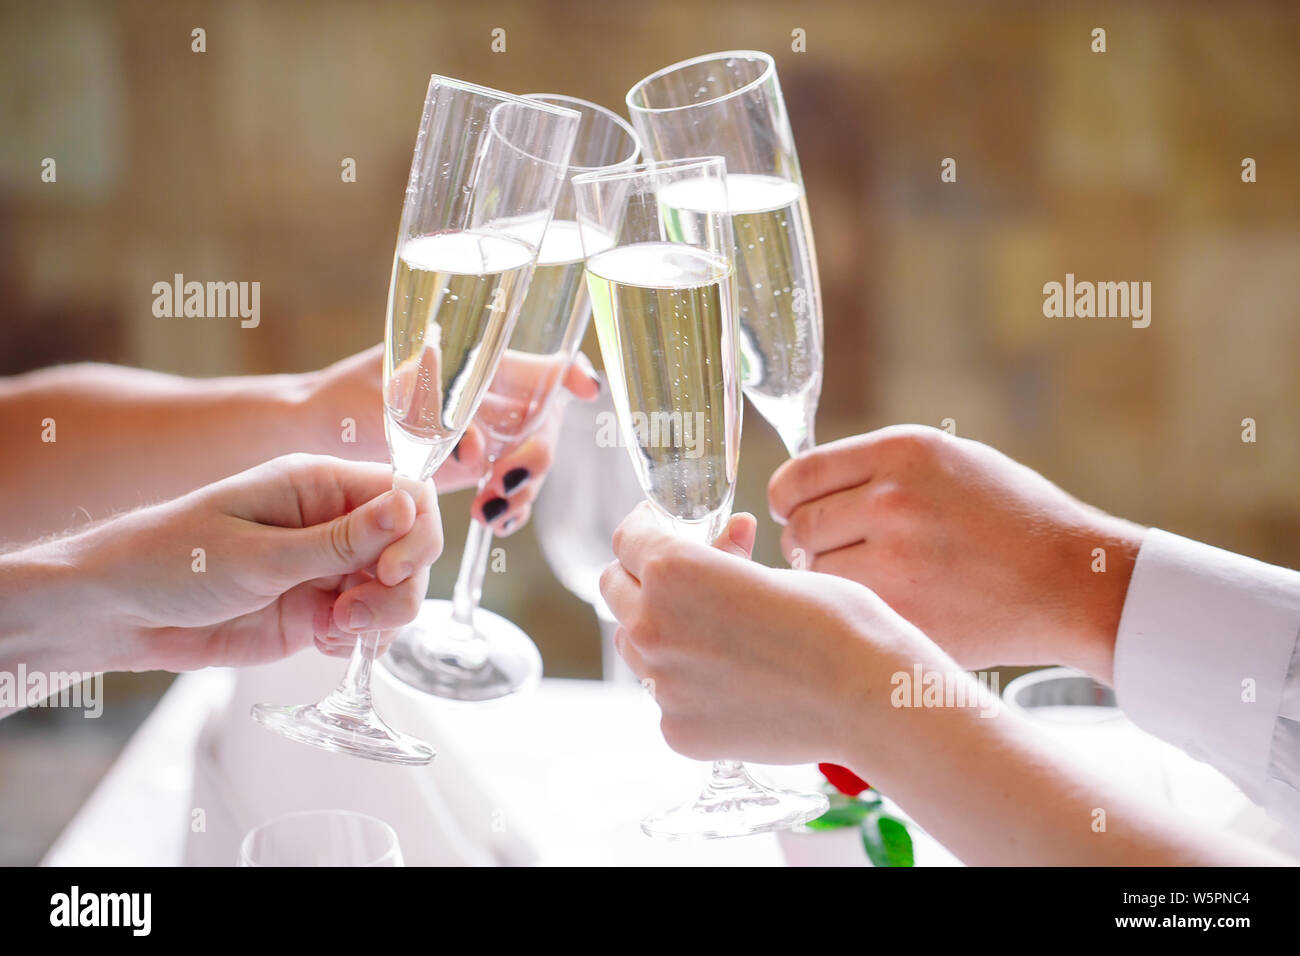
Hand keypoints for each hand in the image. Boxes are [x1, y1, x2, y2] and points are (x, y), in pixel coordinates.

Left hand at [40, 454, 442, 672]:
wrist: (118, 613)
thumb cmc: (172, 561)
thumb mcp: (259, 554)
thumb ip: (341, 540)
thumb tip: (409, 508)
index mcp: (319, 485)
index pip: (405, 494)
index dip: (415, 533)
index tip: (392, 572)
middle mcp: (332, 523)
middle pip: (410, 547)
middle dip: (399, 586)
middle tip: (353, 614)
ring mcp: (327, 569)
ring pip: (395, 590)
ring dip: (382, 616)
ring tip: (335, 629)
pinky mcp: (316, 610)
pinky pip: (367, 624)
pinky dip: (361, 640)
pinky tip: (325, 642)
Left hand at [304, 345, 599, 522]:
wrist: (317, 437)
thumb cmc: (346, 399)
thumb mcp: (385, 395)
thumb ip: (432, 413)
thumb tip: (475, 449)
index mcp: (474, 364)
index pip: (534, 361)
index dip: (570, 372)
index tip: (588, 389)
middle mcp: (488, 398)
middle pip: (544, 420)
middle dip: (537, 455)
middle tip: (505, 481)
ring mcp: (484, 436)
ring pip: (531, 461)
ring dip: (522, 489)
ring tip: (489, 511)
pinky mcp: (472, 471)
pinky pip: (508, 490)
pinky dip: (507, 509)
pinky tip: (491, 523)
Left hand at [598, 502, 954, 765]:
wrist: (870, 698)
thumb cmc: (836, 622)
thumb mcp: (776, 568)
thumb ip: (729, 556)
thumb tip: (725, 541)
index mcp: (673, 571)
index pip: (628, 540)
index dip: (647, 530)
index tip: (662, 531)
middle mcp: (652, 626)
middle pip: (614, 589)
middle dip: (643, 577)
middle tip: (684, 580)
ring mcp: (662, 685)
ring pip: (633, 644)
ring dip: (658, 630)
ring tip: (712, 632)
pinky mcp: (678, 731)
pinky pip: (664, 698)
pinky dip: (687, 686)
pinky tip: (733, 682)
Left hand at [768, 425, 1143, 681]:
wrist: (1073, 581)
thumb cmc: (1013, 518)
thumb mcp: (950, 460)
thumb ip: (878, 467)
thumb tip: (809, 483)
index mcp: (902, 453)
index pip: (798, 475)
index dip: (787, 498)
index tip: (793, 511)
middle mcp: (892, 499)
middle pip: (798, 527)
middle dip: (807, 542)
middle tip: (833, 553)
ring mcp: (895, 560)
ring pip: (814, 573)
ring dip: (827, 578)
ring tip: (866, 578)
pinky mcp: (903, 612)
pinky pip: (844, 608)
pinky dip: (851, 608)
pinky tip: (881, 603)